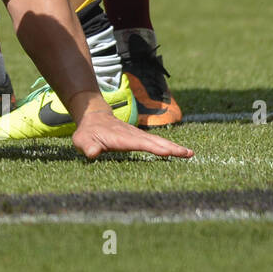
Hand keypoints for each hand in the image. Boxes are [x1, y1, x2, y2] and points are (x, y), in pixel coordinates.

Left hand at [72, 109, 193, 159]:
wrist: (93, 118)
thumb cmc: (87, 132)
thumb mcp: (82, 140)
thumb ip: (87, 146)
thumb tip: (92, 153)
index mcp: (121, 138)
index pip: (140, 143)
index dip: (153, 148)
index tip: (167, 152)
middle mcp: (133, 135)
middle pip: (154, 142)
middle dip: (171, 147)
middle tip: (188, 154)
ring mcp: (138, 136)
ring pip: (158, 141)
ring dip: (174, 147)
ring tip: (190, 153)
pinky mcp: (140, 138)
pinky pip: (156, 143)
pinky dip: (169, 147)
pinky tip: (180, 151)